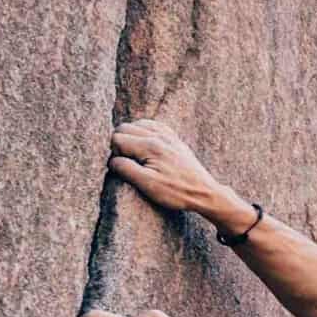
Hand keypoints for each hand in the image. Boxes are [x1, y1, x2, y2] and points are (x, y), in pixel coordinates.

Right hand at [109, 115, 246, 228]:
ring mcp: (167, 135)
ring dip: (130, 137)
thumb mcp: (148, 184)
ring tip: (134, 155)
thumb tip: (112, 160)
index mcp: (150, 146)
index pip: (117, 138)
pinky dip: (143, 132)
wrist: (204, 192)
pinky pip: (152, 125)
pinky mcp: (173, 138)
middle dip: (119, 143)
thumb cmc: (176, 191)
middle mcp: (159, 135)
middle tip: (127, 162)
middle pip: (124, 128)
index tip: (123, 167)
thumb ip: (126, 169)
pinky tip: (144, 146)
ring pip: (137, 124)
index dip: (114, 153)